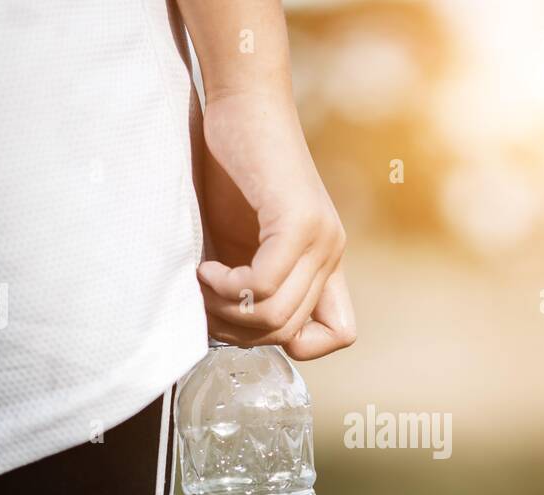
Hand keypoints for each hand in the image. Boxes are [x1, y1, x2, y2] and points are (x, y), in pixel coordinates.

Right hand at [196, 90, 355, 359]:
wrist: (240, 102)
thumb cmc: (230, 168)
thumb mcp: (240, 241)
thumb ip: (246, 284)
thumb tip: (224, 332)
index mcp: (324, 261)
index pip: (340, 333)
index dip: (293, 342)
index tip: (248, 319)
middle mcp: (331, 253)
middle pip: (289, 334)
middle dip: (239, 331)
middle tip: (206, 301)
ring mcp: (320, 239)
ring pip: (276, 317)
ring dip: (228, 311)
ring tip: (203, 281)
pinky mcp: (298, 221)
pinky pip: (262, 285)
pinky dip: (226, 287)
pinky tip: (206, 267)